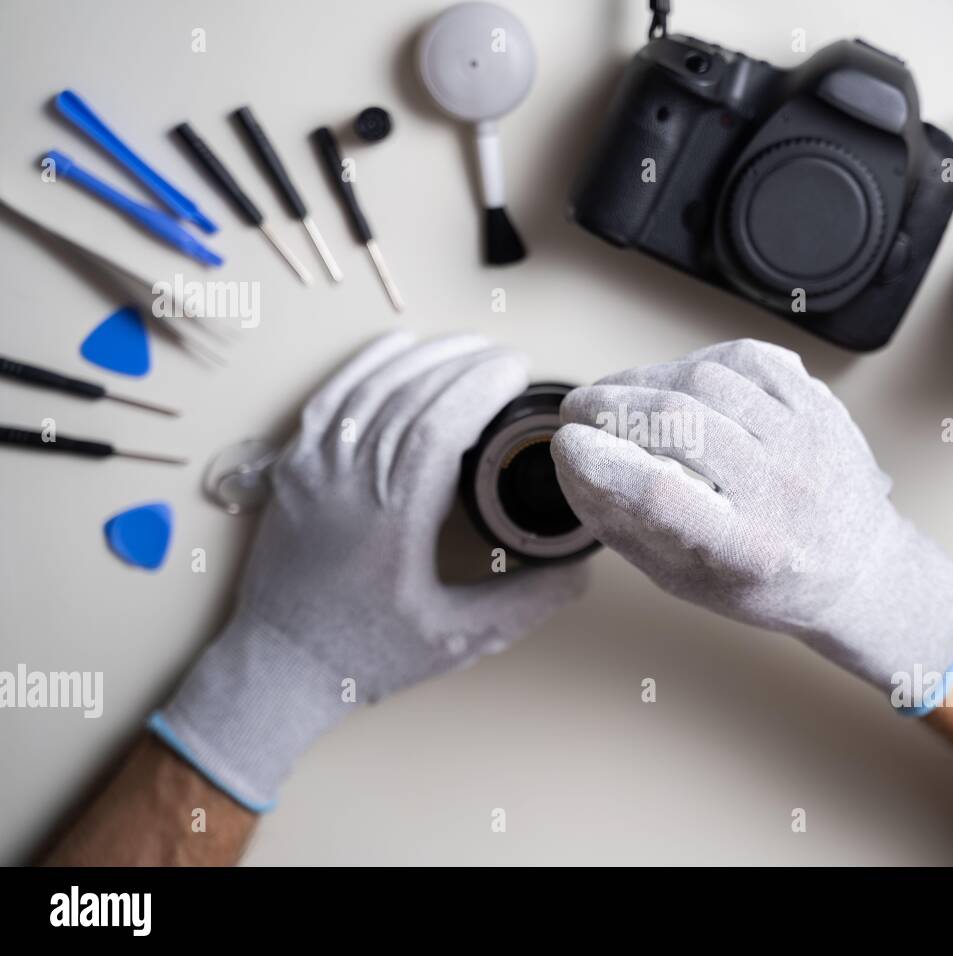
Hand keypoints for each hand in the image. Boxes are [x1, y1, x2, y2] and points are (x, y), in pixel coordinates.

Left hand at [150, 332, 586, 810]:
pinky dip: (368, 363)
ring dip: (424, 356)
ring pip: (372, 385)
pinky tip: (400, 348)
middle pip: (411, 392)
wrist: (278, 666)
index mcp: (393, 515)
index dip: (481, 383)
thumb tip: (580, 567)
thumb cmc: (366, 654)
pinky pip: (332, 395)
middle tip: (506, 358)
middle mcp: (349, 479)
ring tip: (469, 347)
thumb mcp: (458, 638)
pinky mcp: (293, 467)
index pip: (439, 421)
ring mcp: (314, 467)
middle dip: (465, 362)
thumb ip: (525, 602)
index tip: (517, 370)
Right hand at [551, 338, 952, 704]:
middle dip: (610, 406)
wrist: (861, 567)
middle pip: (679, 422)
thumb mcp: (686, 580)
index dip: (600, 461)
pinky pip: (746, 357)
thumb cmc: (766, 582)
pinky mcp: (818, 401)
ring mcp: (807, 438)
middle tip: (576, 410)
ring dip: (645, 379)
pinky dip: (696, 361)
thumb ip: (624, 525)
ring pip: (707, 378)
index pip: (661, 493)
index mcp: (749, 550)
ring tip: (620, 397)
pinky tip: (677, 381)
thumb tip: (568, 464)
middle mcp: (784, 488)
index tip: (565, 445)